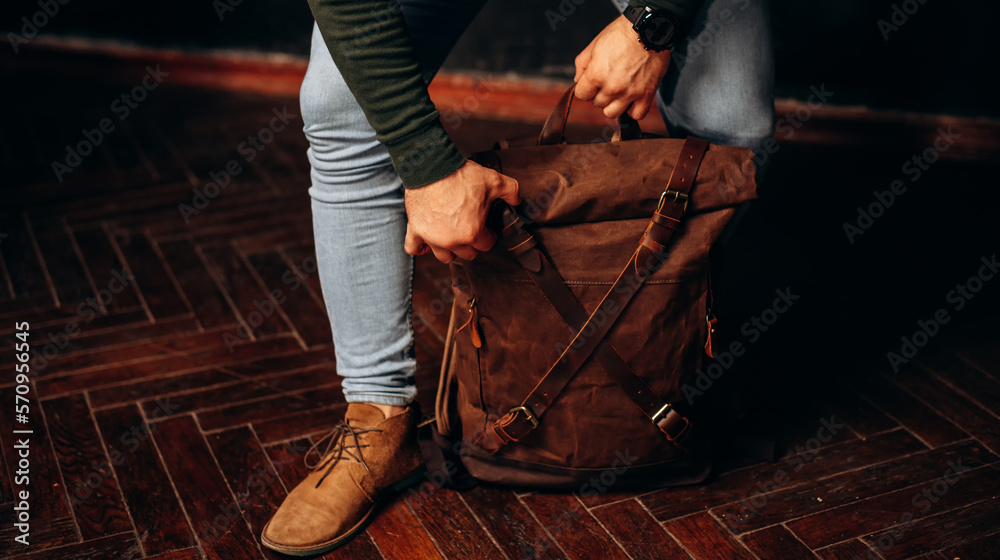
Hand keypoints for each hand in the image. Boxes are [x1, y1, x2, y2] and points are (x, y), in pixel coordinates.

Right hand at [403, 160, 519, 262]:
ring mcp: (432, 238)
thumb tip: (518, 200)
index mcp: (472, 233)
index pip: (486, 245)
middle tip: (471, 228)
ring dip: (450, 249)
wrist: (431, 167)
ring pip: (444, 256)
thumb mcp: (494, 180)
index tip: (487, 226)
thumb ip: (511, 191)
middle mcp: (452, 241)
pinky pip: (414, 248)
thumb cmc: (461, 175)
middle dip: (472, 243)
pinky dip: (420, 247)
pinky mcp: (415, 230)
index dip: (489, 234)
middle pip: (467, 254)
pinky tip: (427, 241)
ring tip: (453, 236)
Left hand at [574, 15, 670, 119]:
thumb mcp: (595, 44)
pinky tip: (631, 99)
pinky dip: (633, 110)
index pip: (581, 95)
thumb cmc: (622, 33)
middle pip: (597, 103)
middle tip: (608, 80)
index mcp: (596, 74)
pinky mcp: (647, 94)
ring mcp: (630, 93)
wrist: (650, 28)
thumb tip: (578, 80)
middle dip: (599, 93)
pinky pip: (636, 115)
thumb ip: (582, 64)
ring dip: (613, 104)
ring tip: (618, 91)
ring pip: (612, 113)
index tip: (592, 82)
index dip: (585, 88)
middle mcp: (612, 87)